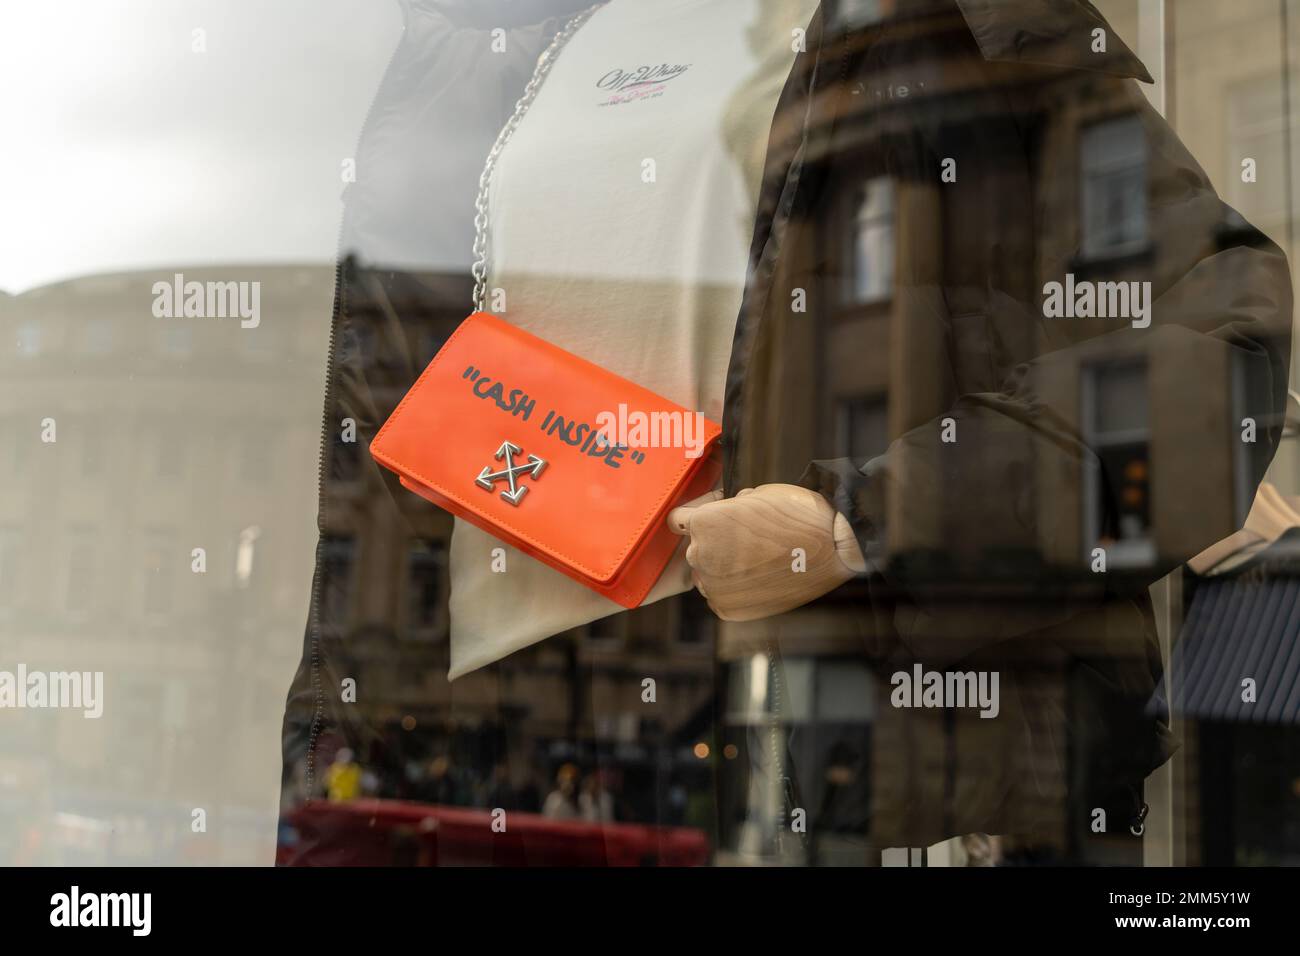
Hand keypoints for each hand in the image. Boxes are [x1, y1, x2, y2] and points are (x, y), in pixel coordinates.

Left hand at [667, 484, 864, 621]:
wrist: (834, 549)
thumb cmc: (798, 515)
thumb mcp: (757, 495)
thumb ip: (730, 506)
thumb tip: (727, 509)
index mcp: (703, 523)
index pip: (678, 521)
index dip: (695, 519)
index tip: (712, 523)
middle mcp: (700, 556)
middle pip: (695, 549)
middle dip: (714, 545)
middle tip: (747, 543)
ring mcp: (713, 586)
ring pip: (708, 575)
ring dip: (724, 570)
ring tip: (758, 563)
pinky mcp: (728, 609)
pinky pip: (721, 597)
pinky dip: (735, 591)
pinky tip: (760, 580)